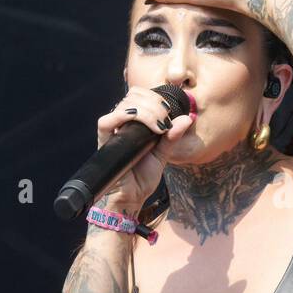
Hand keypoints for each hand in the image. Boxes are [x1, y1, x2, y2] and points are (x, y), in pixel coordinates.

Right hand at [91, 87, 193, 211]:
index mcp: (134, 124)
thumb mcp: (163, 154)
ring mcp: (112, 132)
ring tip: (158, 126)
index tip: (168, 110)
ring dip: (146, 110)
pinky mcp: (105, 142)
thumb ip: (172, 136)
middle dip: (153, 102)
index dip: (154, 97)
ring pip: (124, 105)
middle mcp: (122, 124)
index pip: (139, 96)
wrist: (132, 197)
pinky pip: (106, 122)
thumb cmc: (143, 177)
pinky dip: (124, 116)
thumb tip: (187, 118)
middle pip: (133, 96)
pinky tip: (143, 124)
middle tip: (165, 119)